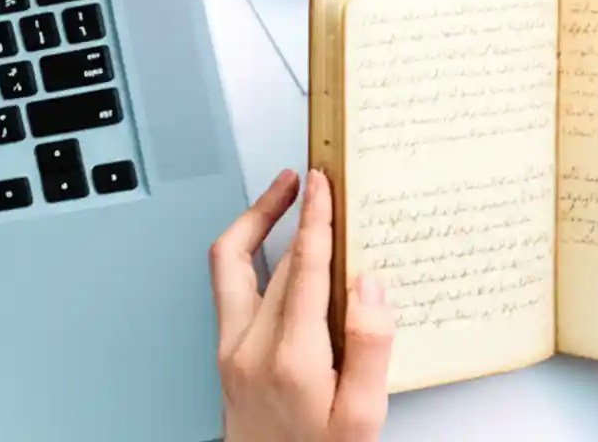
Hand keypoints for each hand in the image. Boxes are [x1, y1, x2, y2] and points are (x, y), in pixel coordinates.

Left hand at [209, 169, 394, 441]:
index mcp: (291, 357)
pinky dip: (248, 250)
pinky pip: (229, 283)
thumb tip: (369, 286)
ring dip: (258, 219)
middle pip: (279, 261)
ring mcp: (231, 348)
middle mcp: (251, 346)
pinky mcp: (226, 352)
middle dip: (302, 214)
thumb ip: (371, 348)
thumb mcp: (362, 416)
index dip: (316, 219)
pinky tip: (269, 240)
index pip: (305, 268)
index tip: (323, 183)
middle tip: (323, 180)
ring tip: (283, 190)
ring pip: (234, 262)